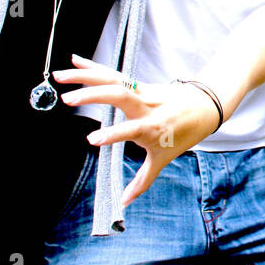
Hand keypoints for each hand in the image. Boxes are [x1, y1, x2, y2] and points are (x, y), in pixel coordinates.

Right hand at [55, 55, 220, 205]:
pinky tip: (74, 61)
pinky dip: (94, 67)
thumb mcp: (164, 157)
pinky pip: (113, 74)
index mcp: (152, 127)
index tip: (91, 140)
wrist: (204, 106)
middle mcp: (145, 106)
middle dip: (93, 96)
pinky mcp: (137, 84)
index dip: (112, 135)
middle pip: (119, 95)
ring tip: (60, 76)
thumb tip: (124, 203)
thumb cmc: (184, 134)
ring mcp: (141, 92)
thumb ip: (143, 180)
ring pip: (113, 80)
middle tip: (68, 100)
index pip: (130, 130)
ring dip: (85, 76)